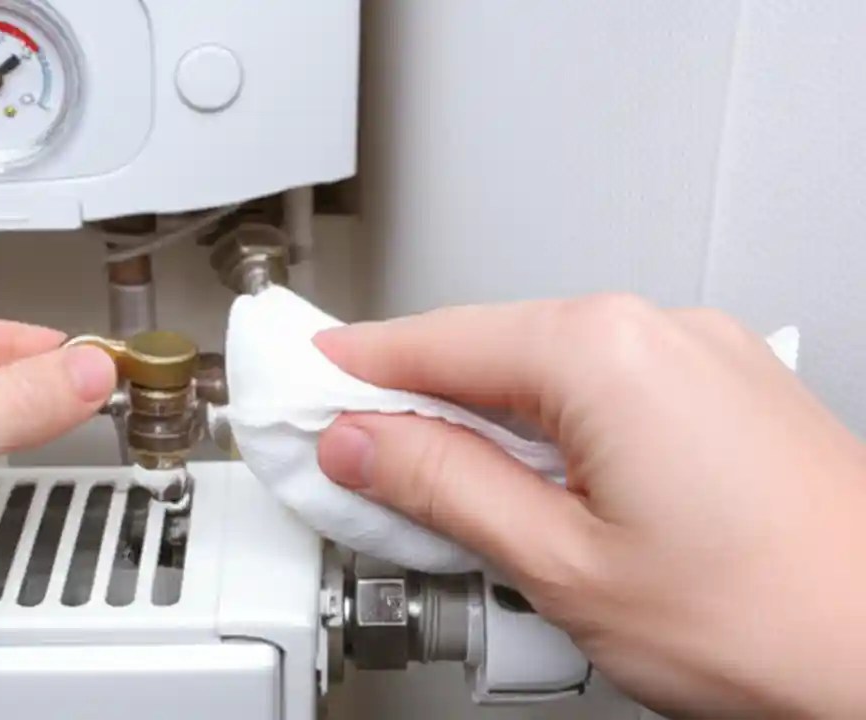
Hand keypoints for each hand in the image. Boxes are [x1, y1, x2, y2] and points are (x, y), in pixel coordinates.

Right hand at [315, 294, 865, 717]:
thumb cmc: (768, 620)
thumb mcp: (558, 563)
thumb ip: (442, 485)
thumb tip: (362, 440)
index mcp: (605, 353)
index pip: (434, 341)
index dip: (353, 369)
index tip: (300, 385)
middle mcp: (658, 332)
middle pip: (488, 351)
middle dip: (417, 405)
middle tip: (357, 460)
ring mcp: (700, 356)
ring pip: (545, 374)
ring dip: (485, 427)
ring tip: (452, 505)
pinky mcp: (723, 390)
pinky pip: (604, 389)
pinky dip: (551, 430)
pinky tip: (537, 494)